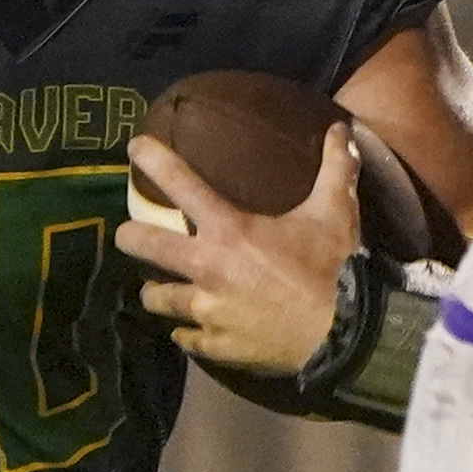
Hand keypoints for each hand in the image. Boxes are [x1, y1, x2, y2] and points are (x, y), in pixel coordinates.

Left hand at [115, 126, 361, 374]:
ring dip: (155, 291)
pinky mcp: (215, 345)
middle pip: (144, 246)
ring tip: (156, 288)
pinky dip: (186, 332)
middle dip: (129, 237)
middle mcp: (207, 268)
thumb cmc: (335, 268)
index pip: (180, 185)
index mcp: (230, 230)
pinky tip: (188, 330)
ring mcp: (206, 311)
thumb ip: (335, 168)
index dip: (153, 160)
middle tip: (128, 234)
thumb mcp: (336, 213)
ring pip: (156, 299)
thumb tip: (341, 127)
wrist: (345, 335)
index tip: (133, 148)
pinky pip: (184, 338)